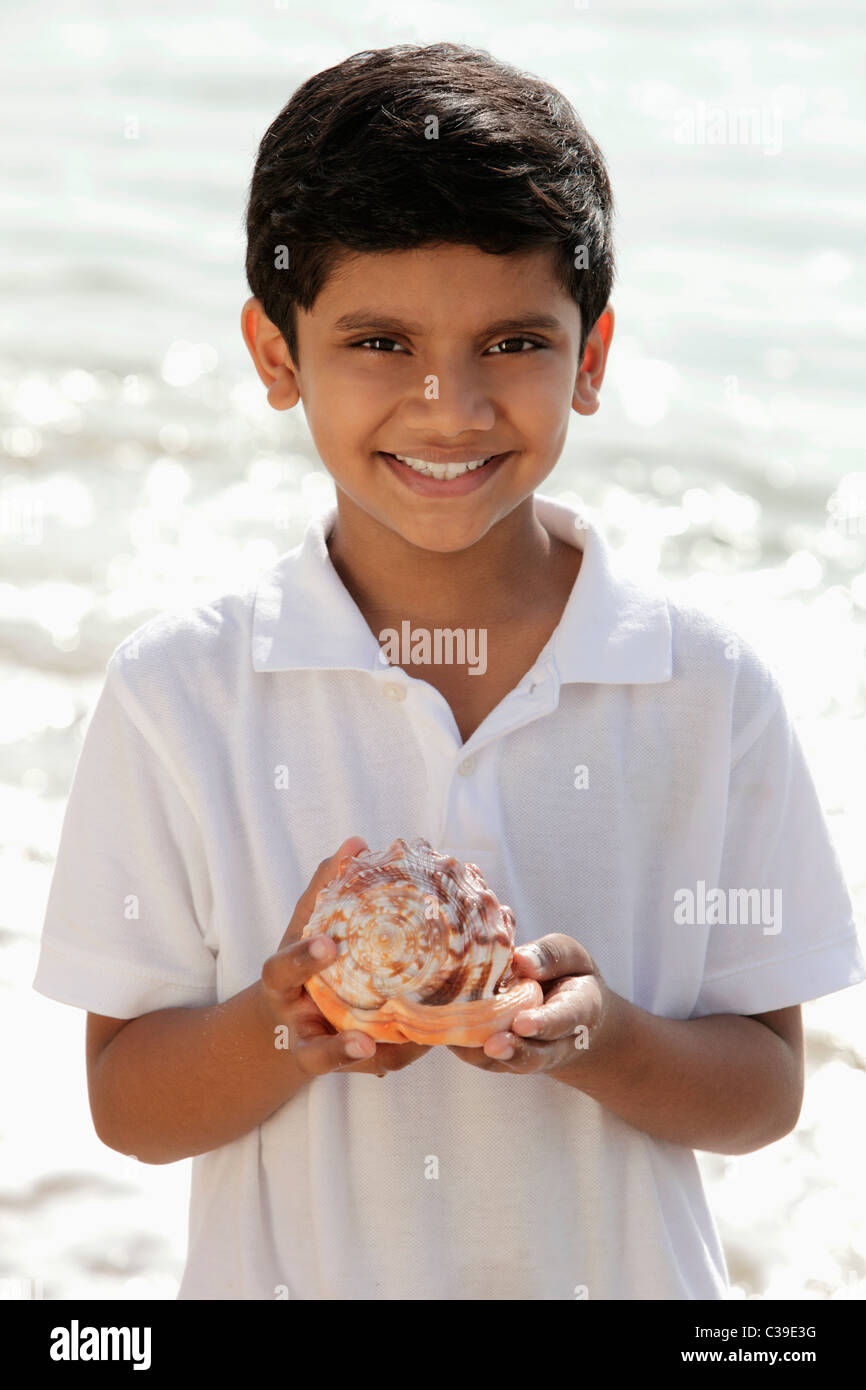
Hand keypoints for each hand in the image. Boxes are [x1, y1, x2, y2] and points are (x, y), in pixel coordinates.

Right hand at [261, 837, 431, 1076]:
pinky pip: (375, 1065)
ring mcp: (316, 1049)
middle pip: (303, 1034)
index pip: (282, 969)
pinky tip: (426, 1044)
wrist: (288, 1027)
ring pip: (324, 1060)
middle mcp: (295, 1020)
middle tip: (355, 1014)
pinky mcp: (351, 1065)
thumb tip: (356, 842)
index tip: (327, 943)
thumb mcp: (308, 928)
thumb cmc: (305, 966)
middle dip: (326, 1022)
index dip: (303, 957)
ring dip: (348, 1053)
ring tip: (373, 1049)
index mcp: (284, 982)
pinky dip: (397, 1055)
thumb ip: (327, 889)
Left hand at [447, 933, 616, 1074]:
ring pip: (504, 1062)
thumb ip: (550, 956)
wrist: (567, 1019)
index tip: (523, 1023)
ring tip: (457, 1035)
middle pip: (536, 1056)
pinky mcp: (497, 1058)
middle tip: (492, 1045)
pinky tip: (439, 1022)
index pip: (565, 1019)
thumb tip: (520, 959)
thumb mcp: (570, 957)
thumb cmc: (567, 977)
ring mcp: (525, 1055)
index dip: (544, 1023)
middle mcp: (555, 1043)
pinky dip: (461, 1043)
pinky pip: (478, 1056)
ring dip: (480, 1052)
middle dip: (514, 1051)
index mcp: (580, 1011)